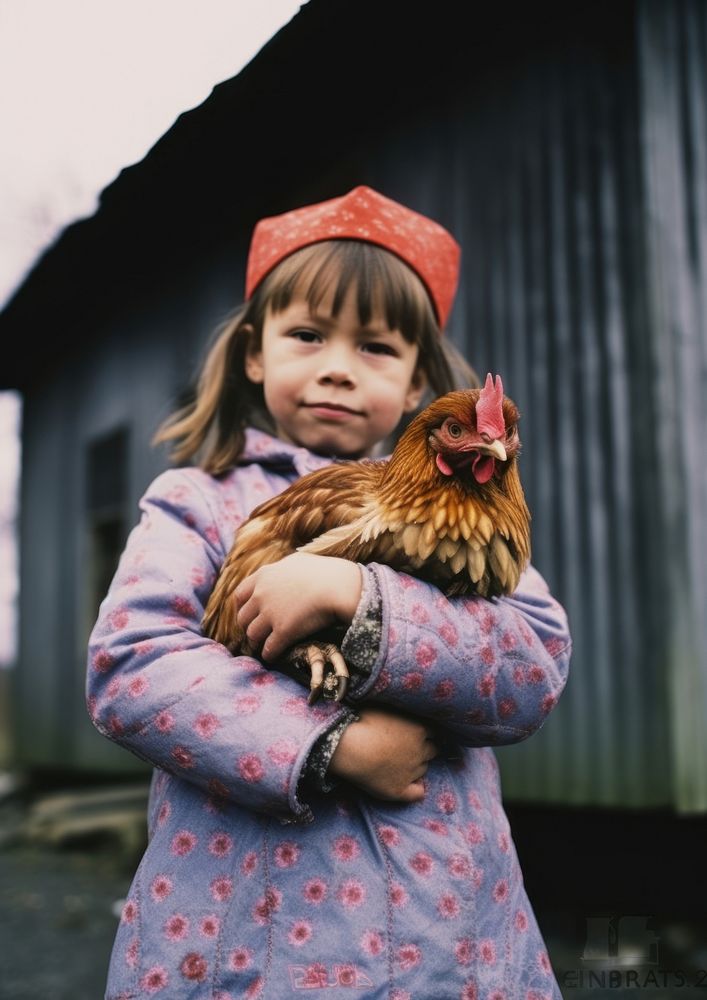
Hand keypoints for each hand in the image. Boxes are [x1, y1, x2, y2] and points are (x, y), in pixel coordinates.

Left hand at [234, 553, 361, 662]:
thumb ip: (282, 568)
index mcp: (263, 576)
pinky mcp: (283, 631)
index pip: (240, 595)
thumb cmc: (323, 571)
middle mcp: (261, 595)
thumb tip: (280, 571)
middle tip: (257, 632)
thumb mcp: (297, 561)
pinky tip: (274, 656)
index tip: (249, 614)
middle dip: (248, 627)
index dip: (242, 608)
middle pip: (243, 618)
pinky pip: (268, 649)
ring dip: (258, 642)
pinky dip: (269, 654)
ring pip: (253, 634)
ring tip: (264, 645)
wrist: (338, 586)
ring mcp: (270, 614)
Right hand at [329, 707, 437, 802]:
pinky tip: (410, 785)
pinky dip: (417, 789)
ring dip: (417, 765)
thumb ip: (396, 709)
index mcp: (419, 729)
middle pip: (432, 750)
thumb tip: (396, 702)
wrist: (352, 748)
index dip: (420, 732)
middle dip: (423, 748)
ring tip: (401, 762)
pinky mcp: (400, 789)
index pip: (430, 731)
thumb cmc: (362, 722)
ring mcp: (412, 771)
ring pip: (423, 769)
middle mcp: (420, 751)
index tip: (410, 732)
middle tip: (407, 747)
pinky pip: (417, 793)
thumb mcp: (382, 706)